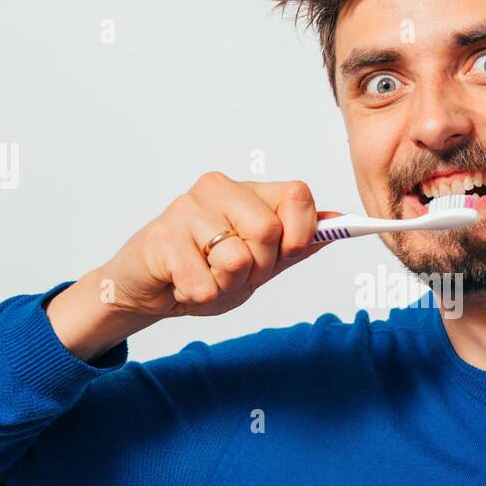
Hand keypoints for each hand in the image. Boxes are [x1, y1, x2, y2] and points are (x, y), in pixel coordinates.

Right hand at [47, 173, 338, 360]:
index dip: (300, 234)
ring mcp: (186, 209)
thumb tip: (339, 223)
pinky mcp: (161, 238)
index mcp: (248, 192)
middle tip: (232, 273)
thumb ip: (296, 244)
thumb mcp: (260, 263)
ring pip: (237, 259)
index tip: (284, 255)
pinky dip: (199, 296)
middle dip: (259, 270)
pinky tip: (182, 284)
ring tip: (205, 277)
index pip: (299, 195)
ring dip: (226, 286)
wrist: (146, 290)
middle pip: (270, 232)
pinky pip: (204, 282)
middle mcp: (218, 190)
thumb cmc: (203, 271)